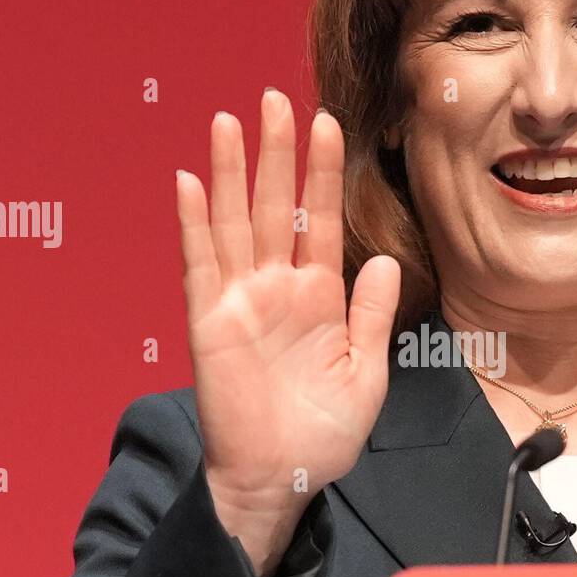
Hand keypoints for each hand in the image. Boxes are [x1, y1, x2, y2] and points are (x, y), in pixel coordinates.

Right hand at [175, 90, 400, 575]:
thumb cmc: (324, 433)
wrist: (282, 479)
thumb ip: (372, 316)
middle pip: (277, 207)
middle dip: (278, 154)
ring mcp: (241, 301)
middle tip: (277, 97)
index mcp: (320, 296)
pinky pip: (201, 265)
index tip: (329, 122)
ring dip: (233, 173)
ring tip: (232, 120)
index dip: (324, 173)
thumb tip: (383, 260)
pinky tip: (193, 183)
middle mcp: (278, 288)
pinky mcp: (210, 323)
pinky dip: (196, 225)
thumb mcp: (366, 374)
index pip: (322, 220)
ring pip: (236, 223)